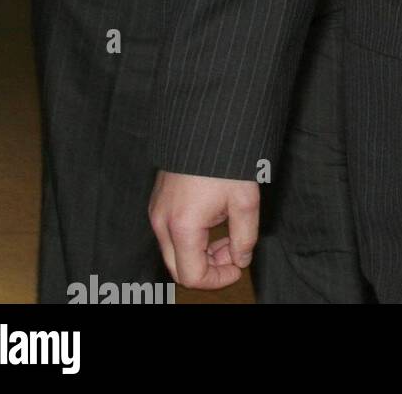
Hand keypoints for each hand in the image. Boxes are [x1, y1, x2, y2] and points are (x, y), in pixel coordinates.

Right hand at [149, 170, 259, 288]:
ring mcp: (156, 210)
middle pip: (178, 268)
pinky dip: (190, 236)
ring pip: (173, 251)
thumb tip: (240, 260)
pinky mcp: (157, 200)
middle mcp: (161, 222)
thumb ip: (244, 237)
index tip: (238, 267)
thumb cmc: (227, 159)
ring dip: (200, 252)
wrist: (207, 122)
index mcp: (182, 226)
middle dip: (208, 267)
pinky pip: (170, 232)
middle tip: (233, 249)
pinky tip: (212, 218)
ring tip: (227, 231)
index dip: (217, 279)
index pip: (192, 276)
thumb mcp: (245, 201)